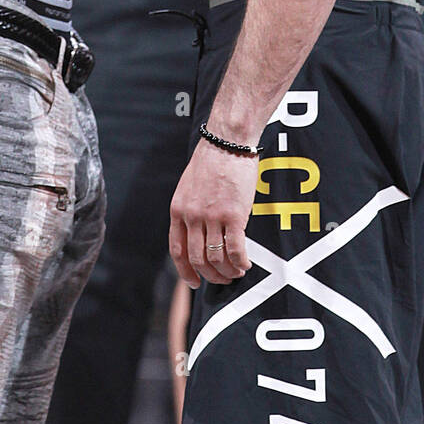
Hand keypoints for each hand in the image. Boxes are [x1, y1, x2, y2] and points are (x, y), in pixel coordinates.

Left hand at [169, 140, 256, 288]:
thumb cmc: (212, 160)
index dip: (186, 271)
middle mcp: (192, 216)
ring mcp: (212, 216)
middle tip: (223, 279)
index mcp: (178, 210)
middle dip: (211, 275)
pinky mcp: (233, 215)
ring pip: (216, 258)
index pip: (177, 250)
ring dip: (227, 272)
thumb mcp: (189, 187)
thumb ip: (190, 210)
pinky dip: (241, 262)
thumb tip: (198, 234)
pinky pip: (235, 249)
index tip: (194, 282)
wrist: (226, 141)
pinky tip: (246, 264)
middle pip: (198, 259)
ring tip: (237, 272)